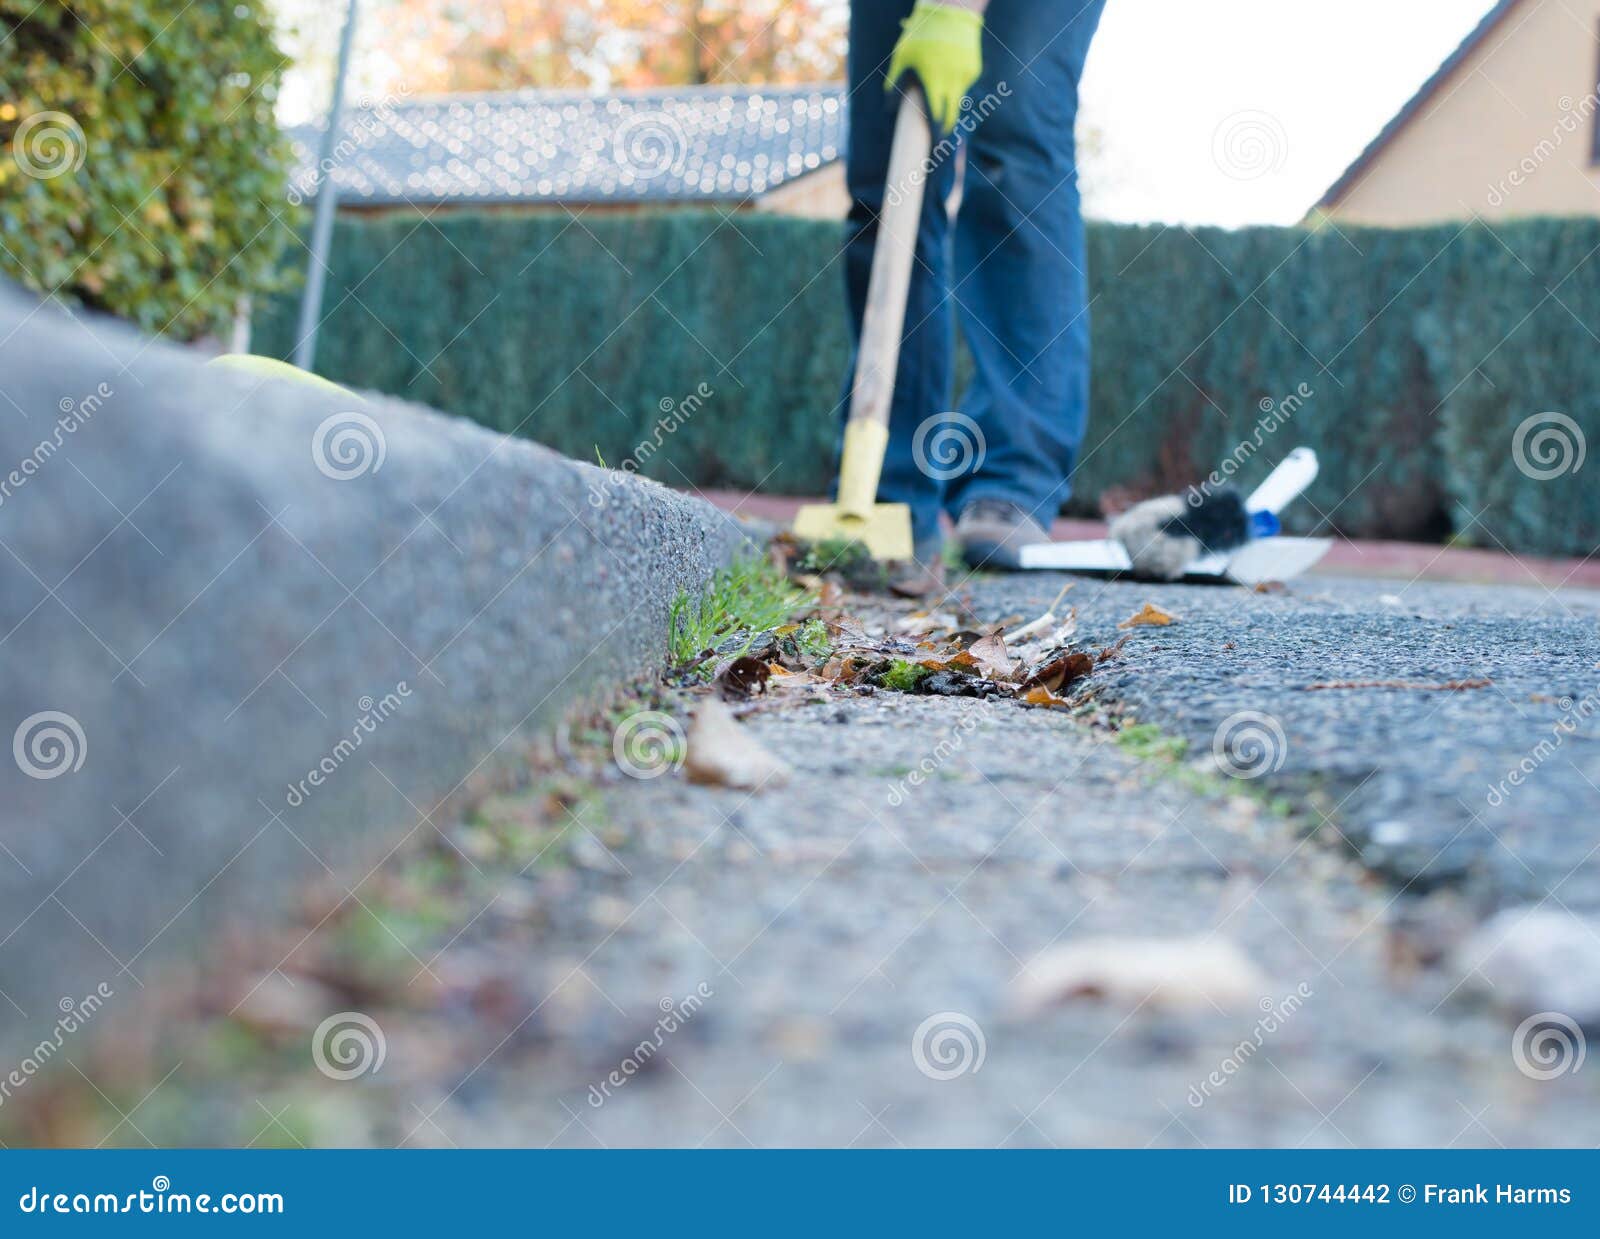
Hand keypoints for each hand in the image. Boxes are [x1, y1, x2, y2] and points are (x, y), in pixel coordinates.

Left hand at [885, 1, 983, 132]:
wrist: (951, 12)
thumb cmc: (921, 34)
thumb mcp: (902, 56)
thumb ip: (894, 82)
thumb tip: (888, 108)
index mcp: (934, 81)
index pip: (936, 118)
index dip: (935, 135)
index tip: (934, 147)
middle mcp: (953, 81)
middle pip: (951, 116)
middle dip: (945, 130)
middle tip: (940, 141)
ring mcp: (966, 76)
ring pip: (958, 101)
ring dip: (949, 108)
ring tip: (941, 106)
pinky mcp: (974, 70)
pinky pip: (963, 86)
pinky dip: (955, 86)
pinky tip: (950, 73)